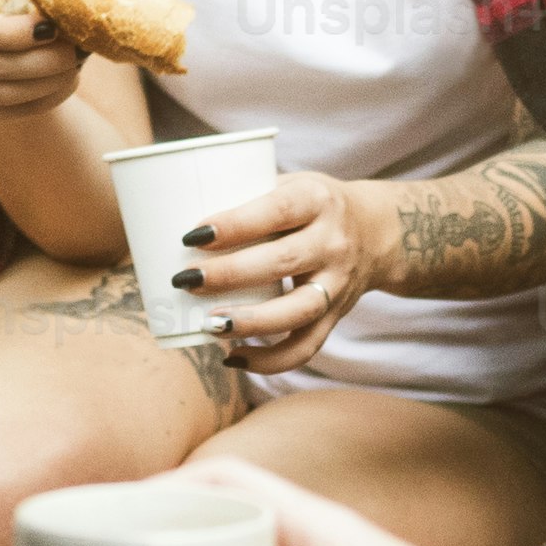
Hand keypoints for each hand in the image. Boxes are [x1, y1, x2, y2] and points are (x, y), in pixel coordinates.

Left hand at [177, 170, 380, 375]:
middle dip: (230, 275)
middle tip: (186, 280)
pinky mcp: (335, 316)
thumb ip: (246, 197)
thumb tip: (170, 213)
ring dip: (251, 322)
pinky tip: (233, 358)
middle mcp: (333, 242)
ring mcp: (337, 283)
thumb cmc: (311, 206)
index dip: (234, 225)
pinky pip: (306, 346)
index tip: (192, 235)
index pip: (276, 212)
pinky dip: (269, 361)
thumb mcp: (291, 185)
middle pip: (282, 262)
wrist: (375, 231)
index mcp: (317, 200)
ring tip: (208, 324)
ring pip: (298, 311)